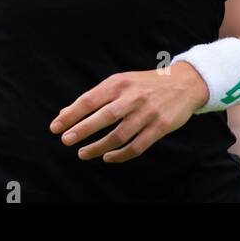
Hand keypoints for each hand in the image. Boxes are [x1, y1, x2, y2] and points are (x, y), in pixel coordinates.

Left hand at [49, 65, 208, 162]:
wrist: (184, 83)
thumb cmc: (145, 84)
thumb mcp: (121, 82)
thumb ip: (95, 97)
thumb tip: (66, 114)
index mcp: (119, 84)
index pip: (90, 100)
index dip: (71, 115)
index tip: (55, 128)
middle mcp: (132, 97)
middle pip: (103, 117)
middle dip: (82, 130)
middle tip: (66, 141)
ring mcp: (147, 113)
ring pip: (119, 135)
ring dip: (98, 147)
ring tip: (83, 154)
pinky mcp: (160, 127)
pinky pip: (136, 146)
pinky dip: (120, 155)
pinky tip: (108, 158)